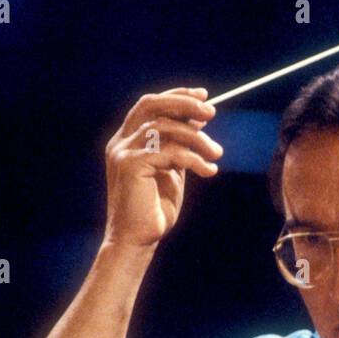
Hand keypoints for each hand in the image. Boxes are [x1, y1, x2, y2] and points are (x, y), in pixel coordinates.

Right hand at [102, 87, 222, 247]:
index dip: (177, 96)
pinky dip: (194, 159)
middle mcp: (121, 142)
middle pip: (152, 105)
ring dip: (197, 138)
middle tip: (211, 112)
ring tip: (217, 153)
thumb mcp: (172, 170)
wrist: (137, 241)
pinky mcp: (131, 166)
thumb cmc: (154, 210)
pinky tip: (209, 170)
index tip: (204, 96)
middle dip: (184, 104)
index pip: (150, 104)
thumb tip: (198, 118)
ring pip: (166, 128)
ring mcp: (123, 152)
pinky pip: (170, 152)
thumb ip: (180, 145)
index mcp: (127, 140)